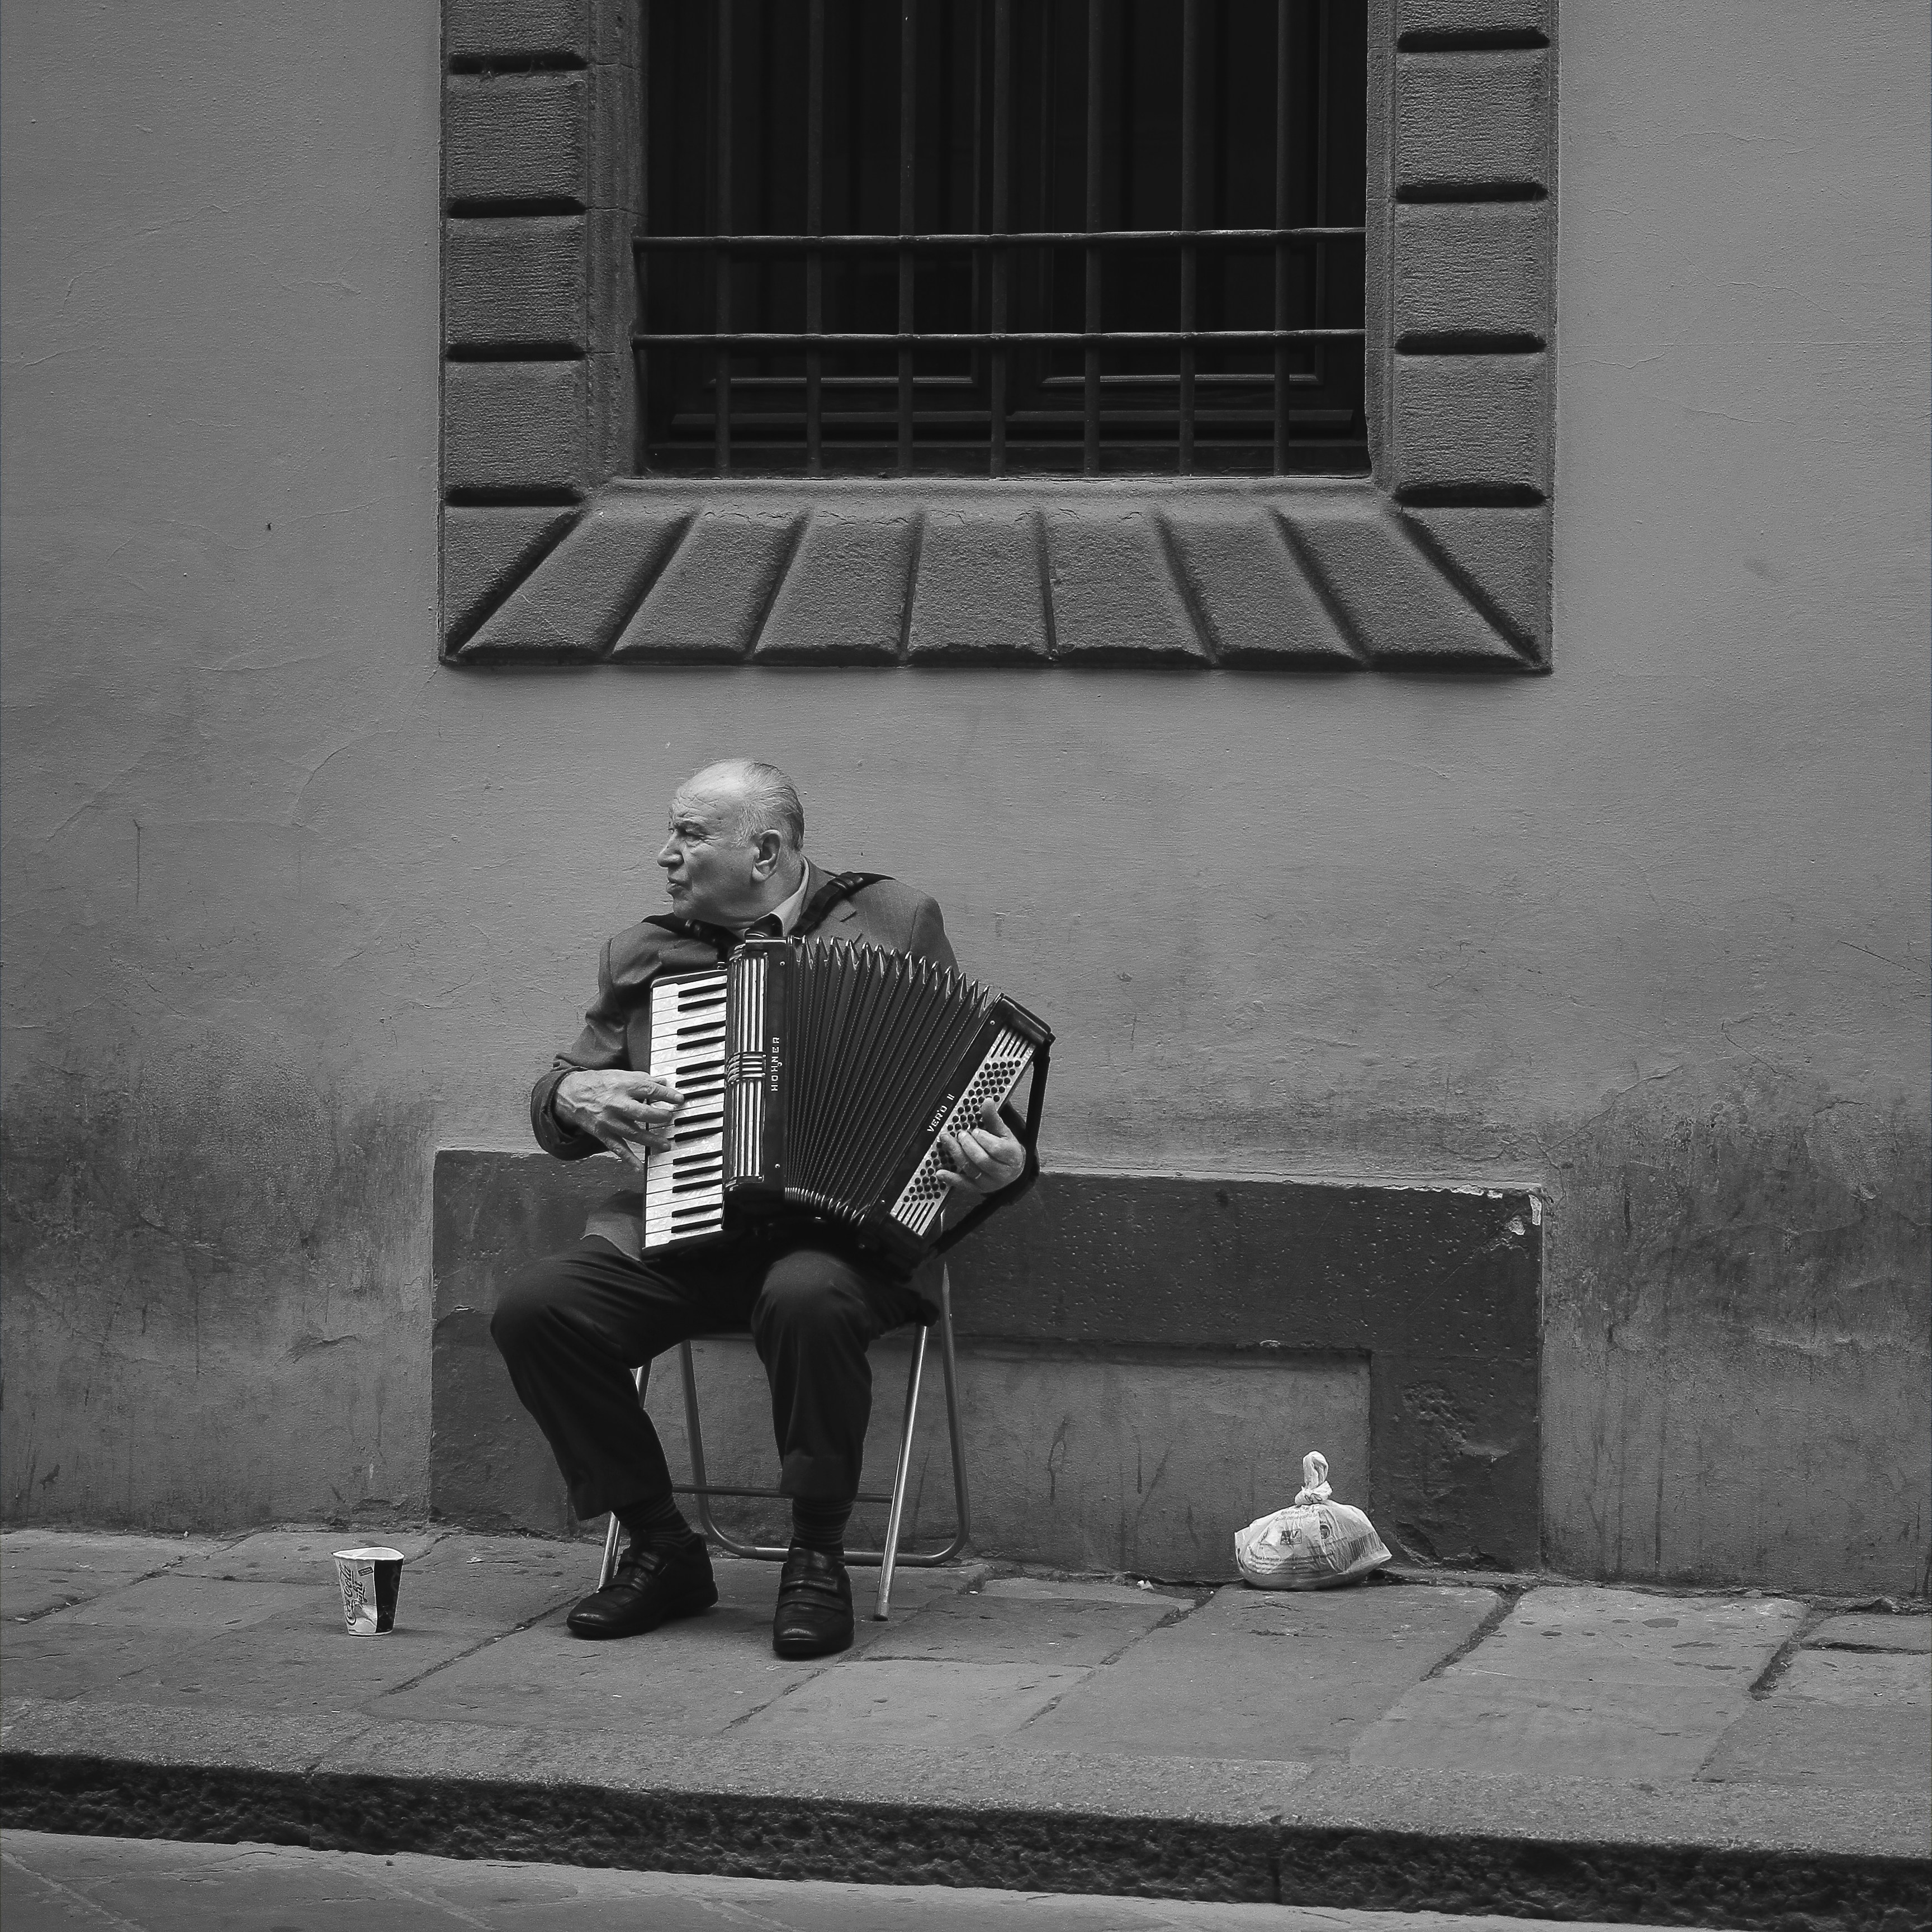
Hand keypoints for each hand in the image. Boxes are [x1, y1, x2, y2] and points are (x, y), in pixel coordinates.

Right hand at [555, 1070, 685, 1168]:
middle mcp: (616, 1104)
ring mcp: (609, 1121)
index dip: (666, 1095)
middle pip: (642, 1113)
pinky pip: (617, 1148)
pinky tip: (638, 1167)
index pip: (649, 1090)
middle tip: (671, 1119)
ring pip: (632, 1133)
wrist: (571, 1093)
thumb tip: (664, 1081)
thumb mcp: (621, 1074)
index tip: (680, 1099)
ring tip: (666, 1145)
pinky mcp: (602, 1133)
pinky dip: (628, 1159)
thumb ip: (643, 1079)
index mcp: (623, 1086)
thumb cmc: (599, 1083)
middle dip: (659, 1117)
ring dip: (650, 1140)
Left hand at [936, 1099, 1025, 1203]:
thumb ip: (993, 1118)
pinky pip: (963, 1184)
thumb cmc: (1008, 1151)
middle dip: (968, 1145)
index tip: (975, 1130)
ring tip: (948, 1141)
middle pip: (982, 1160)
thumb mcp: (1004, 1133)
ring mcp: (989, 1182)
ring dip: (956, 1154)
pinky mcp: (978, 1188)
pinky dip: (950, 1178)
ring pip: (970, 1169)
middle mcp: (1002, 1172)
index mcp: (1012, 1156)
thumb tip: (987, 1102)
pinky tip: (940, 1172)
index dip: (983, 1139)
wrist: (1013, 1170)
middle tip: (961, 1134)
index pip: (996, 1149)